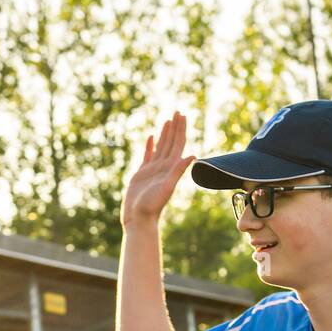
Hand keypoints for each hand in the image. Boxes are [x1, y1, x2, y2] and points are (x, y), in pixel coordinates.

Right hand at [121, 111, 194, 226]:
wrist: (139, 218)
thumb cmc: (152, 205)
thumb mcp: (166, 187)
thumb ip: (178, 171)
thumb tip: (192, 155)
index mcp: (171, 168)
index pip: (178, 144)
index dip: (180, 129)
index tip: (182, 115)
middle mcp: (164, 167)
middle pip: (171, 142)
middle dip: (174, 127)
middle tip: (178, 111)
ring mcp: (153, 169)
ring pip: (161, 147)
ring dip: (165, 134)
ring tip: (168, 121)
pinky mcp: (142, 174)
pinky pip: (148, 155)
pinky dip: (150, 145)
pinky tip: (152, 137)